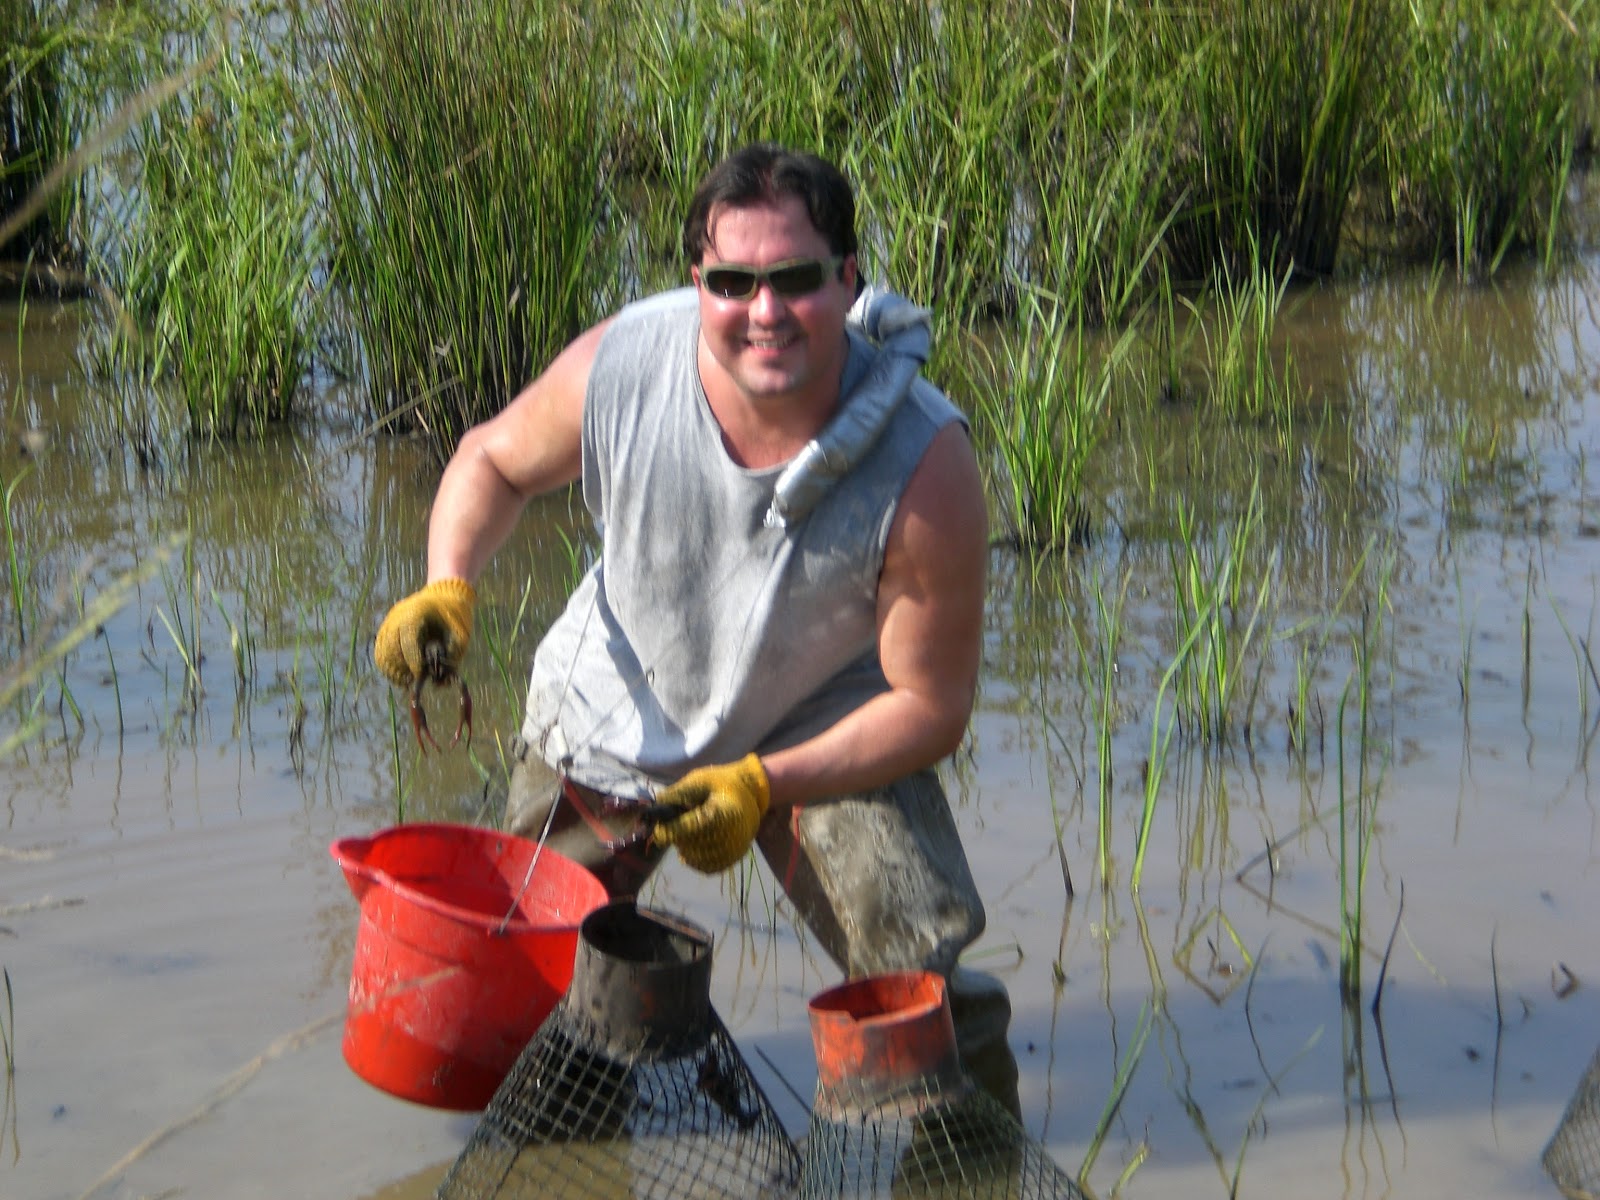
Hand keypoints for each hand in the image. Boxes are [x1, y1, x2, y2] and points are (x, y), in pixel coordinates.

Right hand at [373, 578, 475, 687]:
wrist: (444, 593)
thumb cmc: (455, 613)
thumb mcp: (461, 633)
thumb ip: (453, 656)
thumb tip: (441, 682)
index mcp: (416, 614)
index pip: (408, 642)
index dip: (413, 662)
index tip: (421, 676)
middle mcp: (397, 617)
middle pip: (391, 649)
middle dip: (401, 669)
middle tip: (413, 682)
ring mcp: (390, 622)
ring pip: (382, 653)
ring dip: (392, 671)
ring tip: (406, 681)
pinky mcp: (387, 628)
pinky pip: (381, 651)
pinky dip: (388, 666)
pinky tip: (400, 674)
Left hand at [651, 753, 770, 872]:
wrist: (752, 794)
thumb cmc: (723, 783)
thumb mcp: (700, 780)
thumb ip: (678, 793)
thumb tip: (655, 807)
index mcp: (719, 815)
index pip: (684, 831)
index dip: (667, 831)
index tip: (658, 827)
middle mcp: (727, 837)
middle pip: (687, 845)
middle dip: (677, 835)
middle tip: (679, 821)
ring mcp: (731, 851)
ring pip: (693, 858)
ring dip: (684, 846)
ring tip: (690, 829)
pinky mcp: (732, 859)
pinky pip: (704, 866)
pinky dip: (695, 857)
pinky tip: (696, 842)